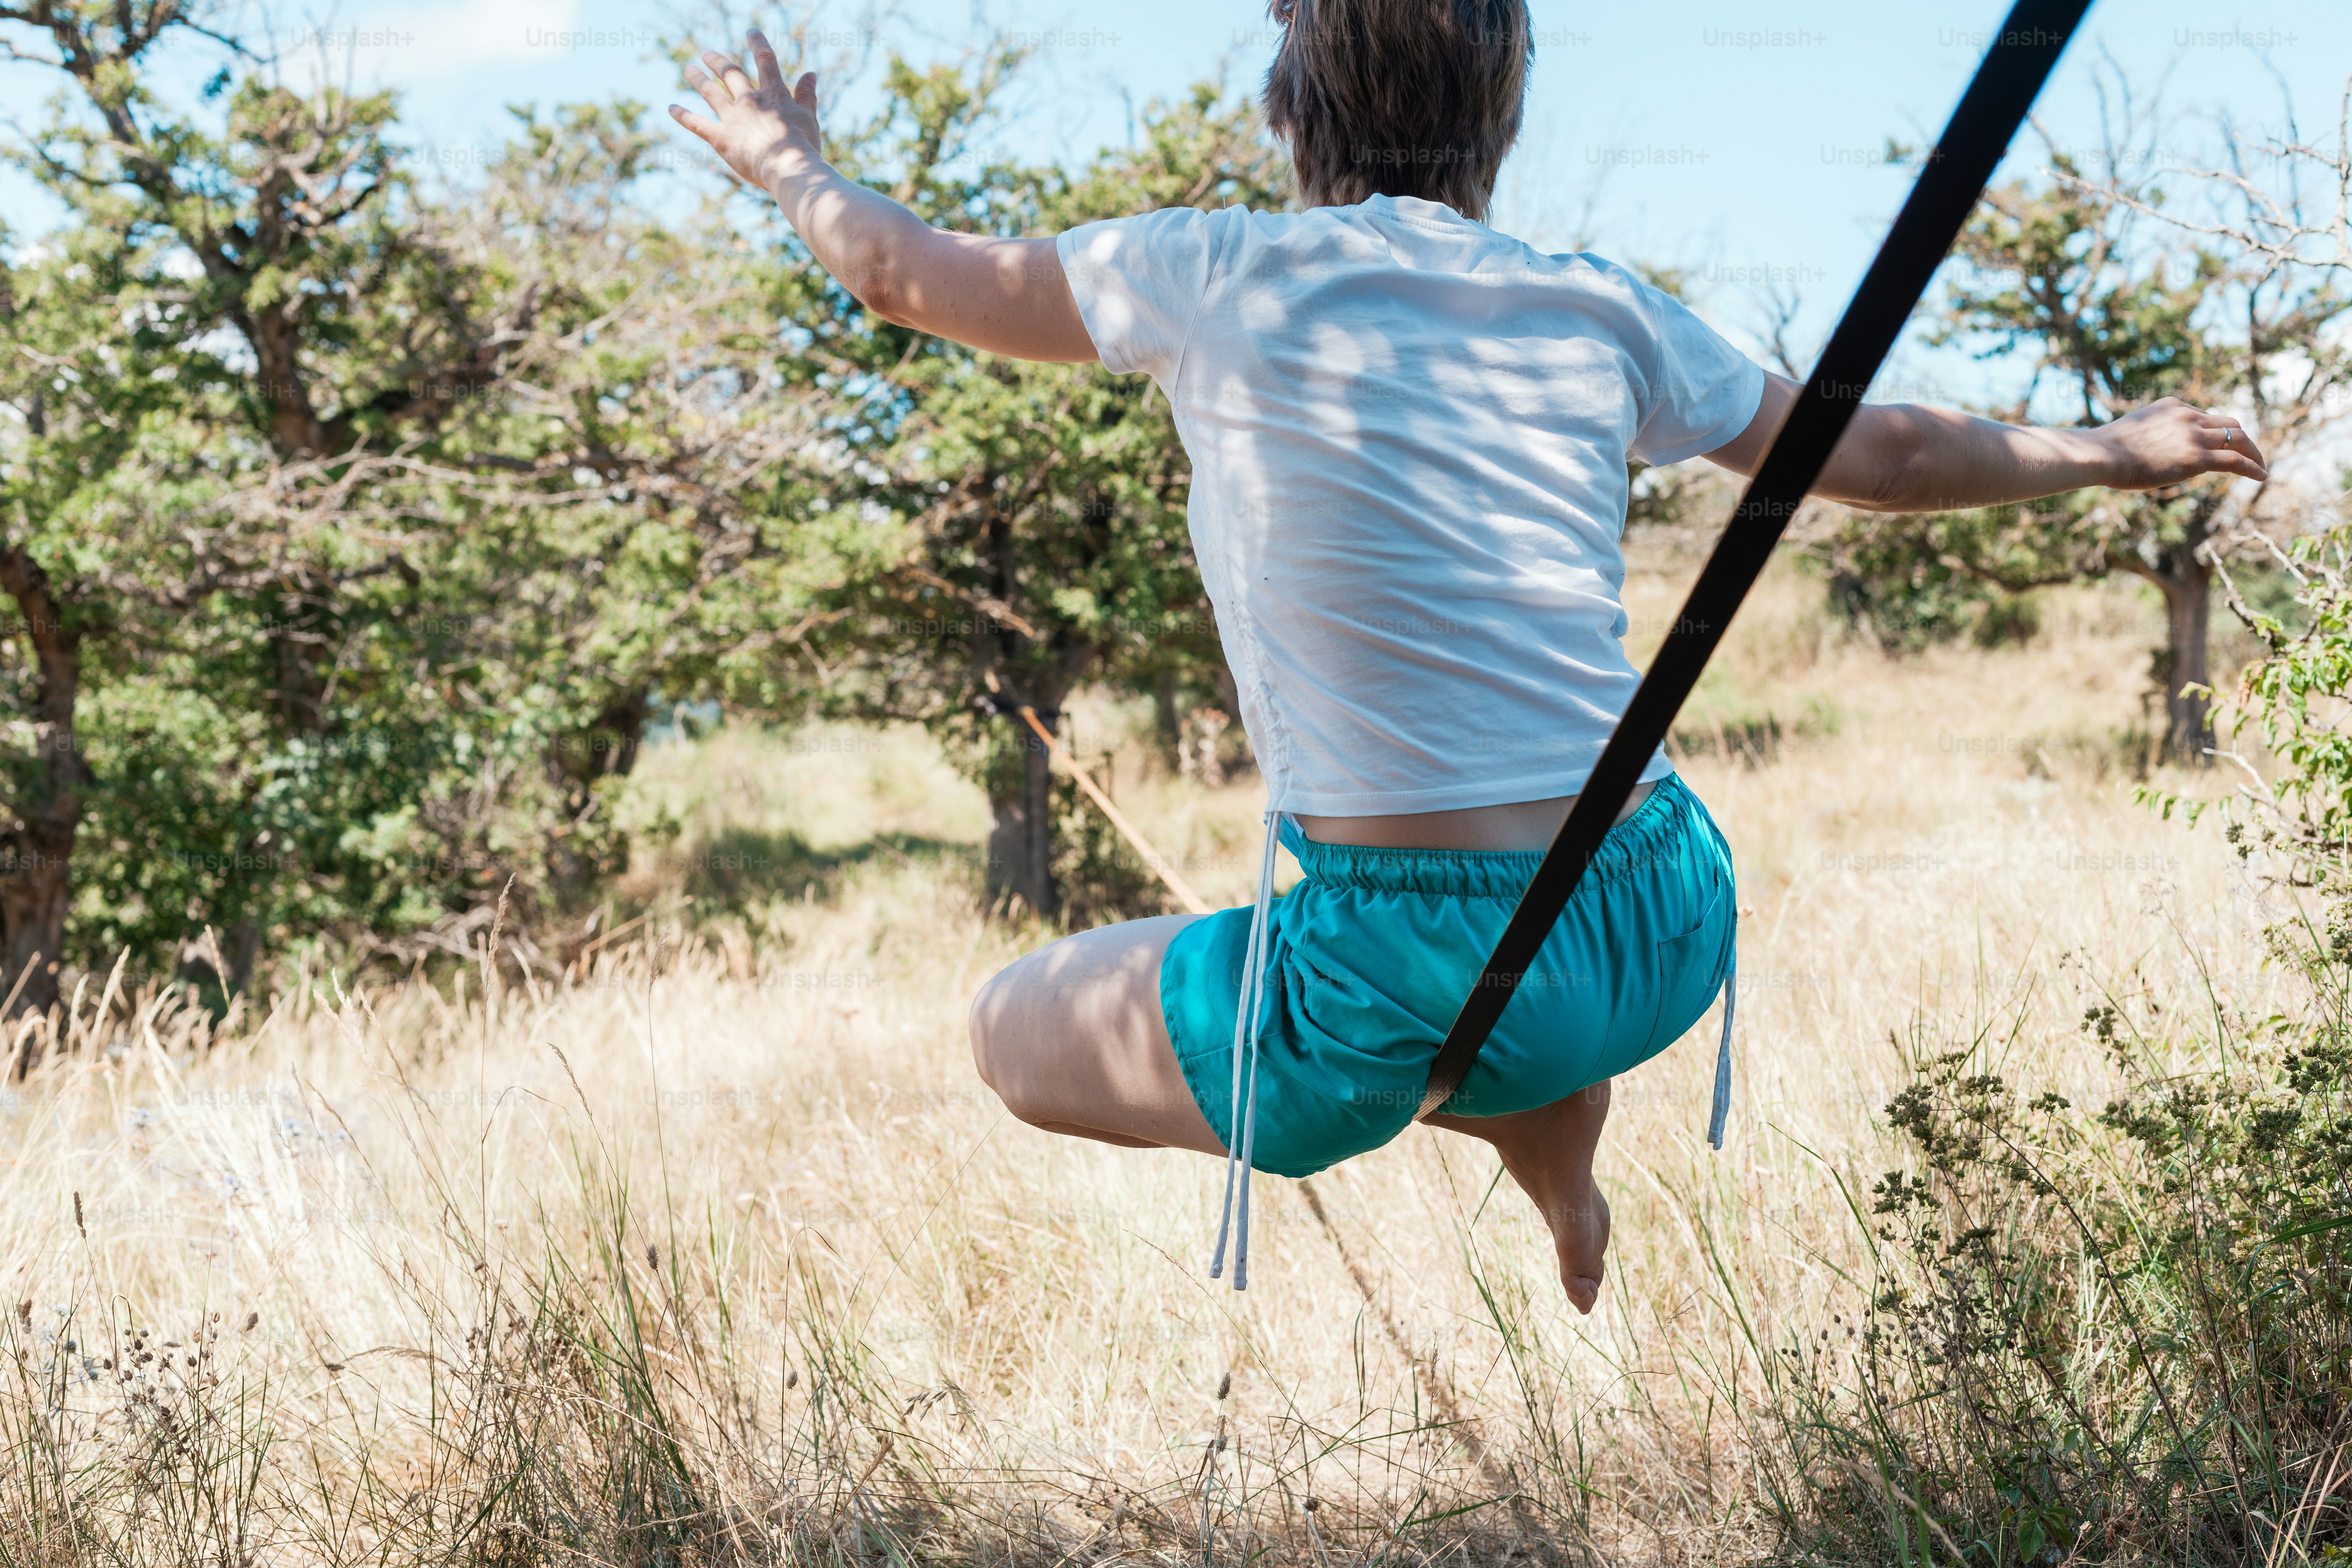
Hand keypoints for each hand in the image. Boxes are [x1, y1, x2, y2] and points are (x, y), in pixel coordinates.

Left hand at [670, 32, 821, 195]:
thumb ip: (807, 95)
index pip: (765, 61)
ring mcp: (733, 118)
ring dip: (698, 79)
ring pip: (710, 92)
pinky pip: (697, 124)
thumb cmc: (804, 147)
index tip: (752, 32)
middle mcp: (749, 100)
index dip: (758, 43)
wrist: (787, 167)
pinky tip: (671, 108)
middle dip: (717, 61)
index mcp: (774, 94)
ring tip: (689, 70)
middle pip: (730, 73)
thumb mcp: (809, 118)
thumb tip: (810, 74)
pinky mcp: (721, 138)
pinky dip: (682, 115)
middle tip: (707, 54)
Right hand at [2092, 396, 2268, 490]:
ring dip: (2252, 453)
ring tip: (2260, 467)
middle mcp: (2189, 416)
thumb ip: (2153, 434)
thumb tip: (2153, 450)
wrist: (2102, 454)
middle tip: (2248, 455)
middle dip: (2242, 440)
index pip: (2205, 417)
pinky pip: (2235, 460)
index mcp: (2173, 406)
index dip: (2215, 433)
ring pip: (2237, 439)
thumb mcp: (2134, 431)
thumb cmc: (2107, 449)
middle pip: (2229, 424)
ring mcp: (2194, 435)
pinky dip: (2252, 467)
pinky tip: (2261, 476)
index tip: (2219, 448)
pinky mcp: (2197, 457)